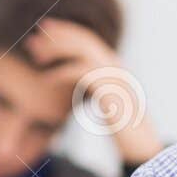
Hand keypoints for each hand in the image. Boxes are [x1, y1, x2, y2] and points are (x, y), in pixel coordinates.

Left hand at [26, 18, 162, 163]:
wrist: (143, 146)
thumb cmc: (126, 129)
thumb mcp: (110, 103)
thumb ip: (99, 89)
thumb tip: (85, 83)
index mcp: (115, 67)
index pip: (89, 40)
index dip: (67, 32)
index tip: (47, 30)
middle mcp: (116, 66)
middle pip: (84, 39)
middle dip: (57, 36)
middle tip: (33, 39)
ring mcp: (115, 76)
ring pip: (82, 49)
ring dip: (57, 49)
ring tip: (36, 56)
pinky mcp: (110, 89)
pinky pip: (81, 71)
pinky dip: (62, 72)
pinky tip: (47, 79)